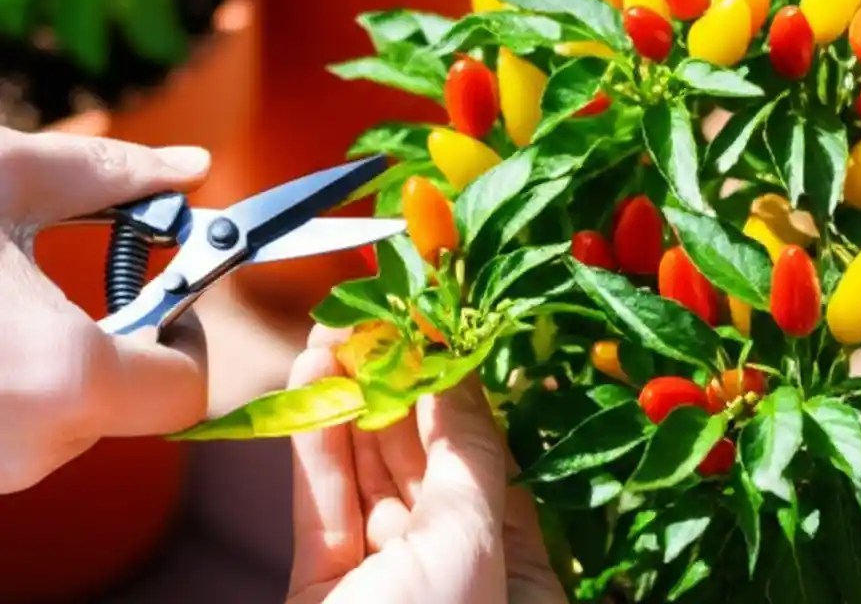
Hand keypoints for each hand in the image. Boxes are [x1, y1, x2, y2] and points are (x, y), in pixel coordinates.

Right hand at [0, 128, 210, 492]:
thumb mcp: (3, 175)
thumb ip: (112, 175)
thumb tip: (191, 167)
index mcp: (65, 378)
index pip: (184, 393)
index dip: (190, 341)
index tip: (166, 301)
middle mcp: (22, 446)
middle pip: (115, 408)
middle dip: (108, 345)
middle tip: (63, 287)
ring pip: (51, 424)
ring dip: (43, 366)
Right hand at [287, 326, 566, 603]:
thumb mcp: (466, 534)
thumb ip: (462, 450)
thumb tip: (456, 372)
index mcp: (515, 572)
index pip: (487, 465)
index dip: (456, 396)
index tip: (431, 333)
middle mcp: (453, 571)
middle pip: (423, 467)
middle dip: (393, 389)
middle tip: (370, 321)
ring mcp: (385, 579)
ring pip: (368, 480)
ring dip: (347, 403)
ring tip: (329, 334)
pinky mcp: (321, 587)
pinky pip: (324, 509)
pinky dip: (316, 446)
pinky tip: (308, 381)